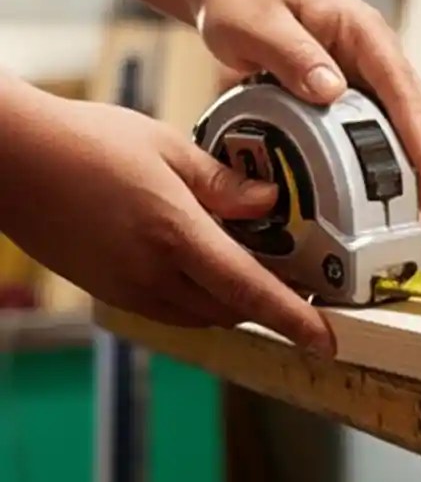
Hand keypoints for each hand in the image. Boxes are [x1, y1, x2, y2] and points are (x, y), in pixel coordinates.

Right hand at [0, 89, 334, 356]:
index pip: (249, 290)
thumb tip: (269, 204)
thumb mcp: (168, 148)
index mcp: (174, 235)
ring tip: (257, 267)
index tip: (327, 339)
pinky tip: (206, 264)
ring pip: (202, 315)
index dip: (294, 319)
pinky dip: (201, 297)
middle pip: (232, 309)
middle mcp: (151, 273)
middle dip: (271, 303)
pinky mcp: (109, 290)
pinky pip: (171, 308)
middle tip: (301, 279)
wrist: (10, 159)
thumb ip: (223, 183)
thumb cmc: (83, 142)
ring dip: (235, 301)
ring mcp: (127, 288)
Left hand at [195, 0, 420, 208]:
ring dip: (409, 160)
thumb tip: (333, 91)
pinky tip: (380, 186)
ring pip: (404, 120)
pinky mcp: (354, 90)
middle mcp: (375, 51)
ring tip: (409, 207)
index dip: (416, 126)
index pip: (400, 81)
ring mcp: (368, 72)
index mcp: (361, 29)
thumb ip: (292, 55)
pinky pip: (378, 125)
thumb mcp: (257, 24)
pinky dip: (385, 155)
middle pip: (416, 106)